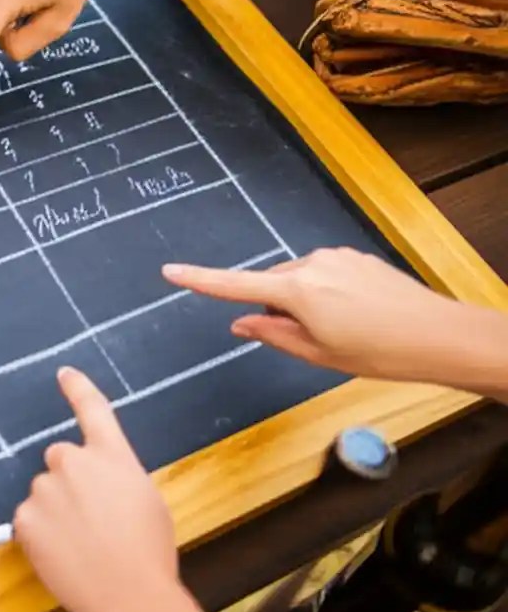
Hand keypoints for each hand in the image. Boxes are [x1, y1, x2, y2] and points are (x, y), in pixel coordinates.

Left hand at [14, 368, 211, 611]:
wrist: (129, 593)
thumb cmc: (148, 552)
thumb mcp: (146, 501)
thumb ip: (118, 479)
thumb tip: (101, 485)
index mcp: (112, 456)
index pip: (93, 410)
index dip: (78, 390)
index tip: (64, 373)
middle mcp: (74, 462)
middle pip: (61, 459)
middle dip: (69, 481)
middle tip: (91, 519)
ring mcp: (45, 488)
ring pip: (44, 494)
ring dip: (55, 512)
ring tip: (83, 545)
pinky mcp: (24, 517)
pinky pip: (28, 521)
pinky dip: (40, 536)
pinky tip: (63, 555)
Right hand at [161, 247, 497, 384]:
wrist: (440, 335)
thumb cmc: (379, 352)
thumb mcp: (318, 354)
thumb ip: (273, 334)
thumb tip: (243, 322)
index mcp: (297, 292)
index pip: (235, 285)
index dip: (200, 279)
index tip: (170, 272)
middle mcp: (312, 265)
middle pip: (272, 285)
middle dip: (277, 309)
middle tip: (311, 341)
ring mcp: (336, 257)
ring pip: (299, 281)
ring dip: (305, 304)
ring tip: (343, 332)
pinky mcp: (355, 257)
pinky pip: (324, 275)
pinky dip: (327, 295)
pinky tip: (356, 316)